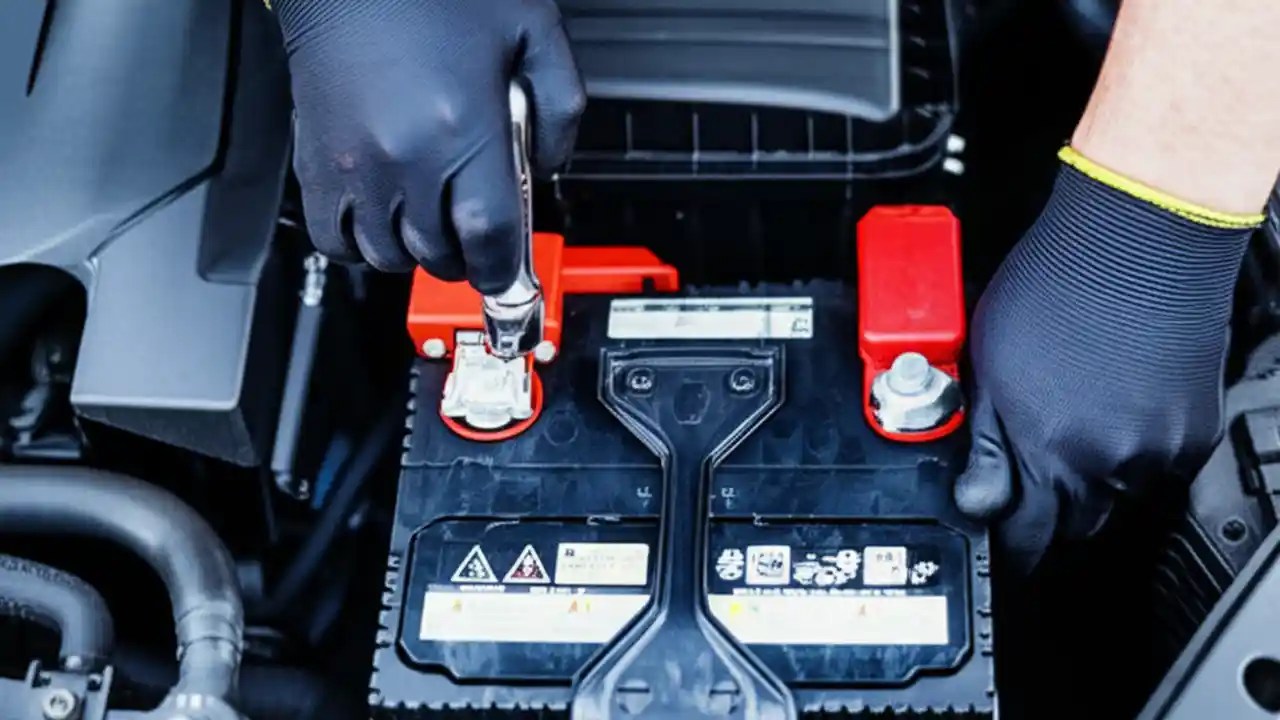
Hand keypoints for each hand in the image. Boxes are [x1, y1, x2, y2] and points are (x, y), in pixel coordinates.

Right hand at [272, 0, 584, 292]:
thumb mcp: (534, 32)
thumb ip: (559, 108)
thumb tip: (547, 166)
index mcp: (461, 130)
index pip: (488, 239)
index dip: (502, 269)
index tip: (506, 274)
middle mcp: (403, 156)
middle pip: (439, 256)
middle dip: (464, 256)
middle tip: (473, 231)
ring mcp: (352, 165)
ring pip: (388, 256)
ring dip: (416, 252)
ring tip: (430, 220)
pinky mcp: (314, 162)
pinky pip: (332, 240)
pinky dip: (360, 246)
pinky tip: (382, 220)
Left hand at [953, 154, 1252, 572]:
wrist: (1139, 237)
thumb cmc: (1057, 284)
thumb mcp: (988, 364)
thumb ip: (984, 443)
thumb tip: (976, 499)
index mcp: (1051, 449)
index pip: (1028, 539)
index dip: (1012, 549)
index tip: (1005, 548)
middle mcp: (1112, 462)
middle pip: (1075, 527)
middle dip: (1048, 517)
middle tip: (1029, 487)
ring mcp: (1160, 449)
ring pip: (1117, 501)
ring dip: (1091, 486)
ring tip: (1072, 430)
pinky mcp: (1196, 430)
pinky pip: (1157, 472)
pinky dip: (1131, 459)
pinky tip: (1111, 414)